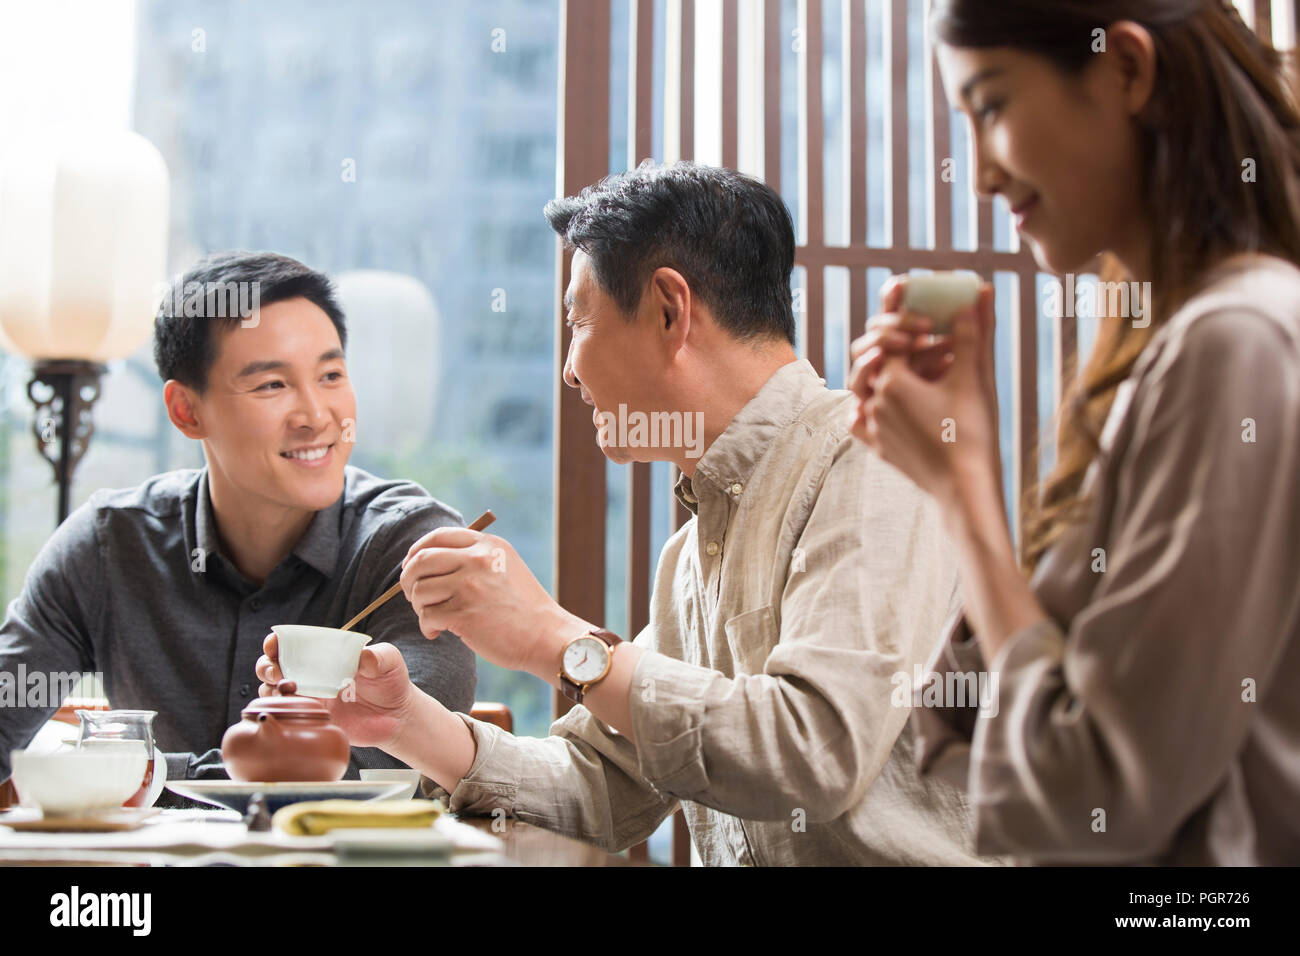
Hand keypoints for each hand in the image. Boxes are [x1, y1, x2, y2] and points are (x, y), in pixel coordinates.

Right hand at [255, 633, 416, 748]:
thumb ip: (378, 656)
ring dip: (270, 689)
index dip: (276, 643)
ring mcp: (309, 698)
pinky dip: (282, 711)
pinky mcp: (312, 720)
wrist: (397, 716)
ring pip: (273, 692)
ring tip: (288, 690)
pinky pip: (287, 717)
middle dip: (266, 667)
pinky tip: (295, 709)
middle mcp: (311, 675)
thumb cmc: (390, 681)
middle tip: (278, 673)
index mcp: (324, 655)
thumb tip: (365, 657)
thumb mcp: (389, 662)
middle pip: (272, 667)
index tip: (273, 645)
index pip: (292, 644)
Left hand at [399, 527, 584, 675]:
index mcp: (487, 545)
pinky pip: (427, 616)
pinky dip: (427, 627)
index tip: (411, 566)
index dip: (416, 551)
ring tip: (433, 618)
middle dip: (408, 579)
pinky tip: (438, 632)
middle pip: (420, 560)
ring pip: (420, 590)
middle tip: (413, 595)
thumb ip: (473, 556)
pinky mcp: (463, 614)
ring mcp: (469, 586)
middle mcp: (477, 560)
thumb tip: (427, 560)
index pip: (437, 536)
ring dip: (419, 607)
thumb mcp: (504, 566)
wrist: (546, 635)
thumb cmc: (523, 607)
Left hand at [848, 281, 1001, 509]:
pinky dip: (870, 404)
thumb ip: (972, 333)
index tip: (929, 316)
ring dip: (885, 370)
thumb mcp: (975, 378)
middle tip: (923, 335)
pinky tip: (886, 399)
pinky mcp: (880, 449)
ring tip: (911, 364)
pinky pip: (860, 420)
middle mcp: (874, 403)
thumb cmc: (971, 433)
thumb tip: (977, 294)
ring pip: (864, 387)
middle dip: (896, 341)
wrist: (964, 490)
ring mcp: (873, 427)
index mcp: (892, 382)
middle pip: (872, 358)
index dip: (908, 320)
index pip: (890, 337)